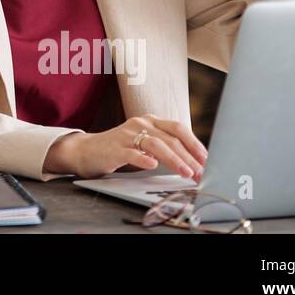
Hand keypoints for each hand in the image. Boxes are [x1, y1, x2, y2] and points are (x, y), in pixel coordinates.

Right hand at [43, 115, 207, 179]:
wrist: (87, 151)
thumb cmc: (120, 149)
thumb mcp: (145, 144)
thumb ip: (165, 147)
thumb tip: (193, 163)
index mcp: (150, 121)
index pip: (177, 128)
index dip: (194, 143)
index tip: (207, 159)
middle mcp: (140, 123)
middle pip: (170, 138)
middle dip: (189, 157)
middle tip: (201, 172)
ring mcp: (126, 134)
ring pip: (155, 145)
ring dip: (174, 160)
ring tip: (186, 173)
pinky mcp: (114, 148)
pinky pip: (131, 153)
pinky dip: (143, 159)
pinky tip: (152, 166)